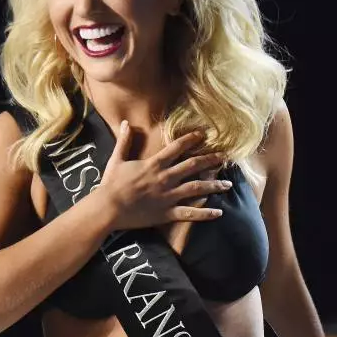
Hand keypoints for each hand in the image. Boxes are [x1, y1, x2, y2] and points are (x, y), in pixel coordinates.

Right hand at [97, 124, 229, 229]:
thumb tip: (127, 123)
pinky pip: (190, 213)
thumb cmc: (111, 184)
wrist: (108, 208)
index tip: (204, 134)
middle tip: (225, 157)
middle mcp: (165, 178)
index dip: (191, 139)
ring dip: (213, 185)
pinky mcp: (167, 213)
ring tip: (228, 184)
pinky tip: (218, 212)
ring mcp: (168, 196)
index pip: (177, 148)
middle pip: (193, 166)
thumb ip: (124, 141)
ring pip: (196, 188)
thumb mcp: (117, 159)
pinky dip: (205, 213)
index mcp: (154, 164)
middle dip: (210, 160)